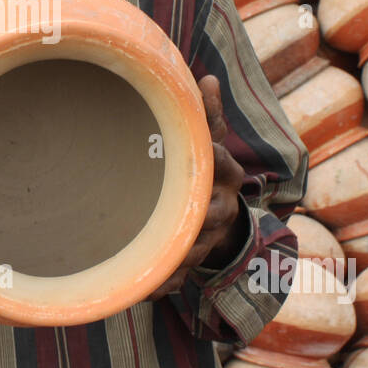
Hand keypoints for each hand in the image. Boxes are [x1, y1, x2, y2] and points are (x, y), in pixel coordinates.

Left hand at [146, 74, 245, 300]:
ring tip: (142, 264)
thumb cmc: (205, 165)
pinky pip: (181, 276)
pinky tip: (141, 292)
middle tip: (158, 220)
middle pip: (208, 214)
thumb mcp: (207, 137)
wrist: (220, 210)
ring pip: (194, 251)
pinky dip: (163, 285)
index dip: (206, 159)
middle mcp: (224, 206)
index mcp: (226, 172)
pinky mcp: (196, 259)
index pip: (219, 163)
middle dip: (186, 219)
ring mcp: (211, 236)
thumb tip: (207, 76)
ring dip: (170, 259)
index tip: (189, 154)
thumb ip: (205, 113)